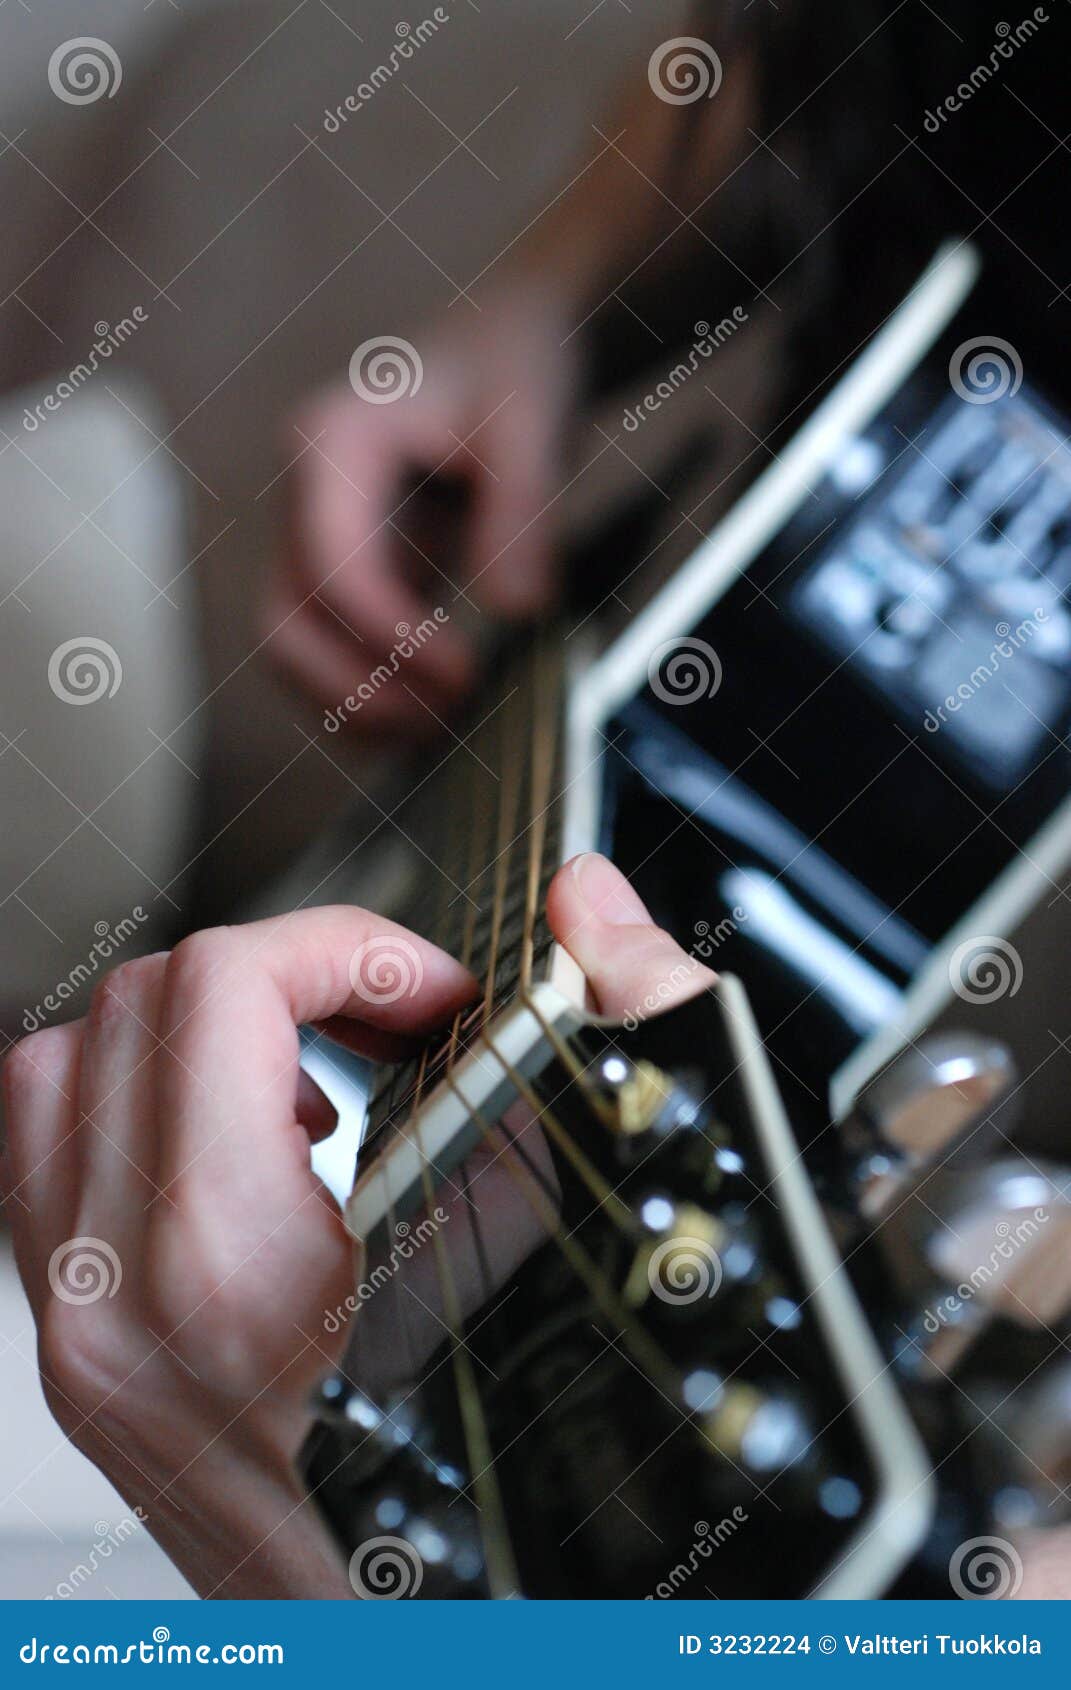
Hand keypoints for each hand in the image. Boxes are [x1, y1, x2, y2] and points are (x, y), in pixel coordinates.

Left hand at [1, 857, 707, 1598]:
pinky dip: (136, 1111)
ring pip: (59, 1072)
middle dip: (286, 974)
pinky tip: (249, 1157)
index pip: (222, 987)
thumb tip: (590, 912)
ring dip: (193, 1033)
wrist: (442, 1646)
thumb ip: (595, 1053)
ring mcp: (81, 1342)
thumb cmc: (513, 1525)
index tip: (438, 997)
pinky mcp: (84, 1366)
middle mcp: (116, 1306)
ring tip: (314, 1079)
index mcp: (229, 1274)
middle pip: (137, 1006)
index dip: (353, 949)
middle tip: (395, 1022)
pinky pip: (44, 1167)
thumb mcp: (570, 1268)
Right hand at [262, 277, 579, 737]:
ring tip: (439, 725)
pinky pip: (328, 651)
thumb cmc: (510, 372)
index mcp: (331, 442)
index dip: (387, 633)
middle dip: (353, 686)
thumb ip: (522, 507)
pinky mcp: (344, 574)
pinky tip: (430, 713)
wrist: (505, 352)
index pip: (329, 563)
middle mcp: (304, 496)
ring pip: (293, 647)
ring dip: (352, 703)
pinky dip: (366, 695)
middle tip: (443, 715)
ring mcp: (314, 538)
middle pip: (285, 620)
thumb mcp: (530, 422)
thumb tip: (515, 608)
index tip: (462, 673)